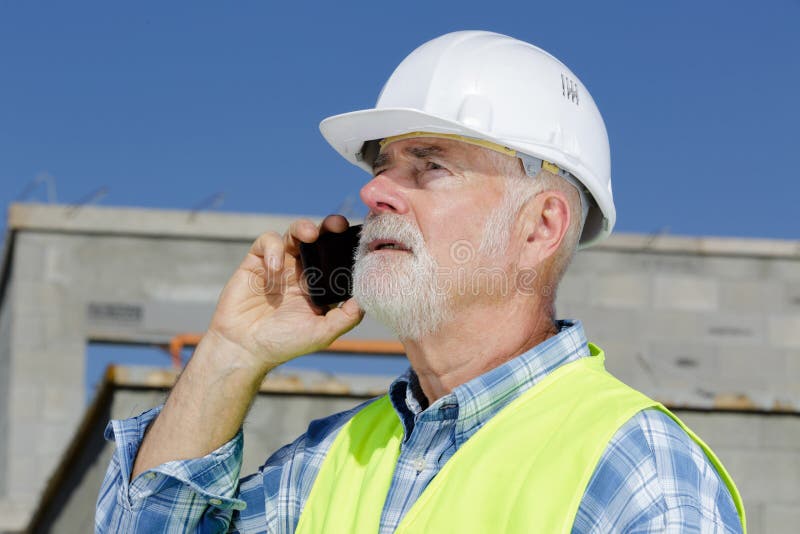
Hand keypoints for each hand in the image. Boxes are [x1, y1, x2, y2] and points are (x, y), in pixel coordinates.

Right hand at [207, 214, 364, 372]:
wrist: (244, 348)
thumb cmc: (283, 344)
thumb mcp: (322, 333)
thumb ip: (346, 317)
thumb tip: (366, 299)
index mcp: (319, 285)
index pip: (337, 258)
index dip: (347, 246)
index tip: (359, 239)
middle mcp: (301, 271)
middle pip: (320, 239)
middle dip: (330, 227)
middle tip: (338, 225)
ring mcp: (280, 264)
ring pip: (295, 233)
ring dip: (303, 228)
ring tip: (309, 235)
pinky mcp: (256, 262)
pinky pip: (267, 241)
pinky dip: (273, 248)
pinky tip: (274, 269)